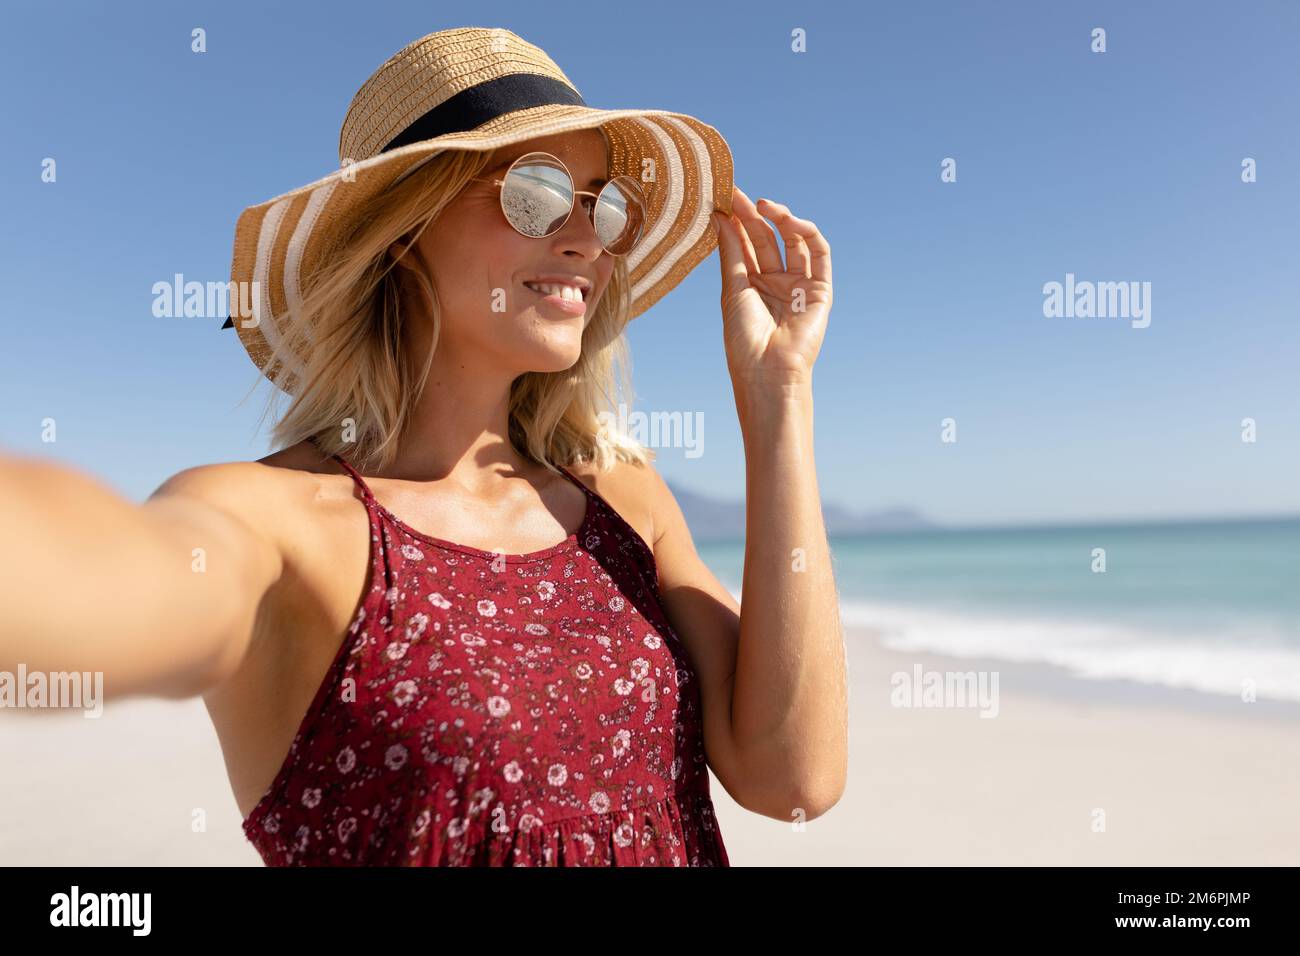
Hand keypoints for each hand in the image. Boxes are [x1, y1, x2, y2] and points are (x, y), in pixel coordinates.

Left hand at [712, 186, 831, 393]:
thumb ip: (731, 251)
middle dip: (753, 215)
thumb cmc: (745, 339)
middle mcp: (775, 282)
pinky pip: (819, 253)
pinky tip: (788, 220)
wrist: (768, 371)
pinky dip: (807, 232)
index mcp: (750, 284)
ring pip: (792, 241)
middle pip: (766, 239)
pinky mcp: (820, 289)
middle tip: (738, 194)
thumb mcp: (733, 289)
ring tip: (761, 205)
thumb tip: (719, 216)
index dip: (736, 221)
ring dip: (779, 219)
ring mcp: (798, 284)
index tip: (723, 197)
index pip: (745, 244)